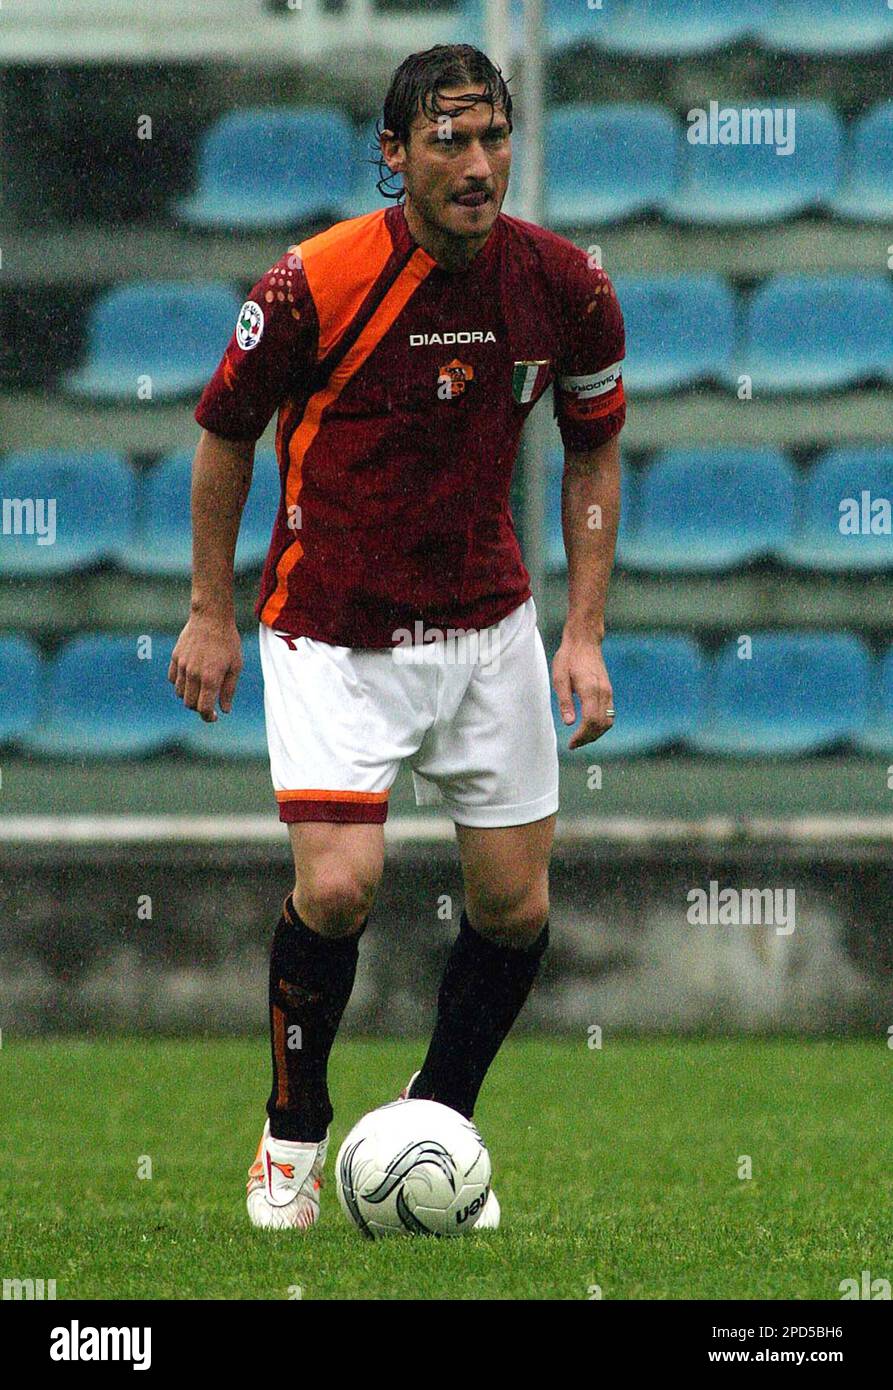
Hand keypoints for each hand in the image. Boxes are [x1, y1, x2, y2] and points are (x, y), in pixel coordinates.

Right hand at [168, 614, 242, 722]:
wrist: (211, 617)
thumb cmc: (228, 642)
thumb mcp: (235, 666)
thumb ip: (229, 690)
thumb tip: (224, 710)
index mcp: (210, 679)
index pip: (203, 709)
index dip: (208, 717)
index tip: (214, 716)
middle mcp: (193, 674)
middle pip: (189, 704)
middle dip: (199, 707)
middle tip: (209, 702)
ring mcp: (182, 666)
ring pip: (179, 693)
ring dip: (189, 695)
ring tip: (201, 687)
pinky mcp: (175, 657)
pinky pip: (172, 679)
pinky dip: (179, 683)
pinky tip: (190, 677)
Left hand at [552, 634, 613, 749]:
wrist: (585, 641)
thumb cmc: (569, 657)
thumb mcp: (559, 677)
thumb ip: (565, 701)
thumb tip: (569, 723)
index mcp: (590, 689)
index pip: (591, 721)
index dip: (582, 736)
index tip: (571, 743)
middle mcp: (603, 692)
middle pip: (602, 725)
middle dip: (589, 738)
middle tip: (574, 744)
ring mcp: (608, 691)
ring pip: (608, 721)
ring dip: (596, 734)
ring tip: (581, 738)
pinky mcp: (608, 690)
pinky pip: (609, 713)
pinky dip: (600, 725)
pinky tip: (588, 727)